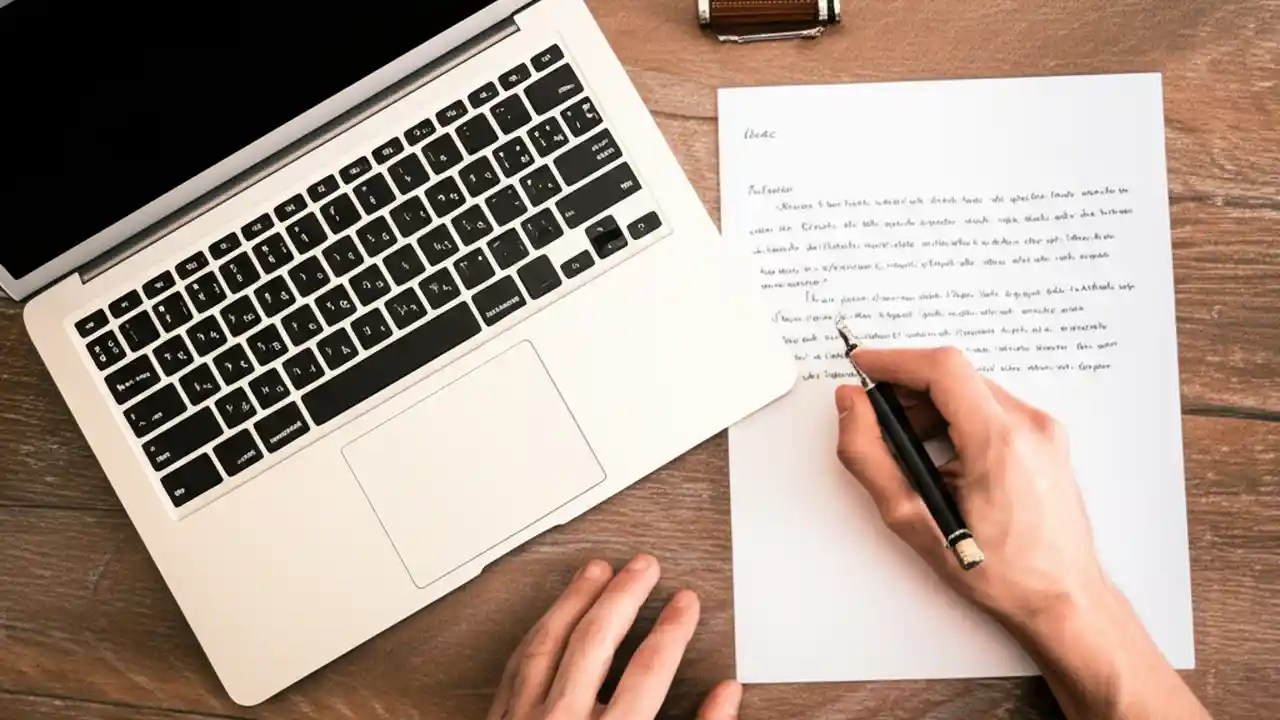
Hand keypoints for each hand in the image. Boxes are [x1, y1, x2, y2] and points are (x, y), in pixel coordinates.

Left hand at [487, 554, 742, 719]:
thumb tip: (727, 693)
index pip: (648, 670)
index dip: (672, 629)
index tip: (686, 601)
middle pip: (595, 641)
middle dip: (623, 596)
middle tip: (645, 565)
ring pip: (548, 643)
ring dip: (574, 601)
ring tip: (596, 570)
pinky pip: (517, 667)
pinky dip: (537, 634)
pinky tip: (549, 618)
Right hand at [834, 347, 1109, 632]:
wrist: (1063, 600)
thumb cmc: (999, 573)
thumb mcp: (914, 521)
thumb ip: (870, 456)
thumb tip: (852, 407)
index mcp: (1000, 442)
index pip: (942, 369)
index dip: (893, 360)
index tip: (862, 367)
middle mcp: (1029, 426)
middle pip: (955, 376)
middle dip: (907, 388)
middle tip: (877, 419)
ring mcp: (1044, 430)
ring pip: (972, 390)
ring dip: (932, 406)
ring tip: (910, 450)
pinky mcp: (1047, 439)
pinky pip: (992, 408)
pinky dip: (958, 418)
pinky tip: (943, 457)